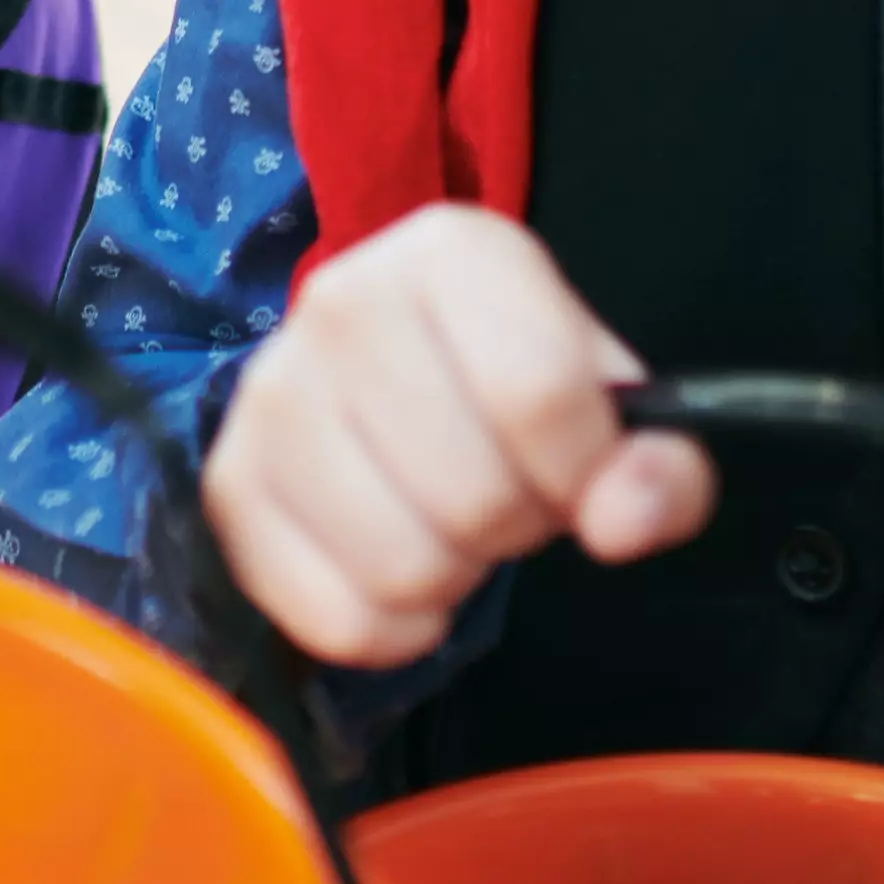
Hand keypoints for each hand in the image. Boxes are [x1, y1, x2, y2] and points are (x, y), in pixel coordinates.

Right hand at [203, 206, 710, 667]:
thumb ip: (654, 464)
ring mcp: (270, 395)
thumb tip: (623, 520)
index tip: (578, 469)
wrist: (394, 371)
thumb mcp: (606, 401)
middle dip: (513, 522)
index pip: (537, 397)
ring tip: (447, 523)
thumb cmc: (508, 382)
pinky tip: (397, 575)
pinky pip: (334, 619)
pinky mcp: (229, 485)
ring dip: (452, 574)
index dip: (583, 469)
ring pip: (401, 566)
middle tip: (503, 492)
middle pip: (471, 494)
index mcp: (449, 254)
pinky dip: (390, 629)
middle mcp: (341, 303)